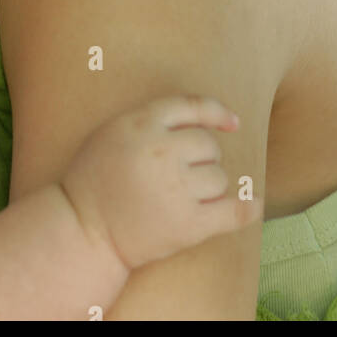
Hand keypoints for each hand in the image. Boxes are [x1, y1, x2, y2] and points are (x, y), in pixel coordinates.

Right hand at [61, 95, 259, 270]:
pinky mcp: (187, 224)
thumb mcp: (113, 131)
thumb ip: (151, 119)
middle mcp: (161, 151)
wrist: (83, 229)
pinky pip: (232, 211)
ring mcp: (176, 188)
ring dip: (209, 186)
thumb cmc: (95, 177)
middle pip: (209, 145)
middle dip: (202, 158)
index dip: (217, 113)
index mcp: (142, 123)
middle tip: (180, 175)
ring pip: (220, 178)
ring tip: (182, 197)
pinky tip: (253, 204)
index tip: (232, 123)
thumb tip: (203, 117)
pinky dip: (248, 208)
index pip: (193, 107)